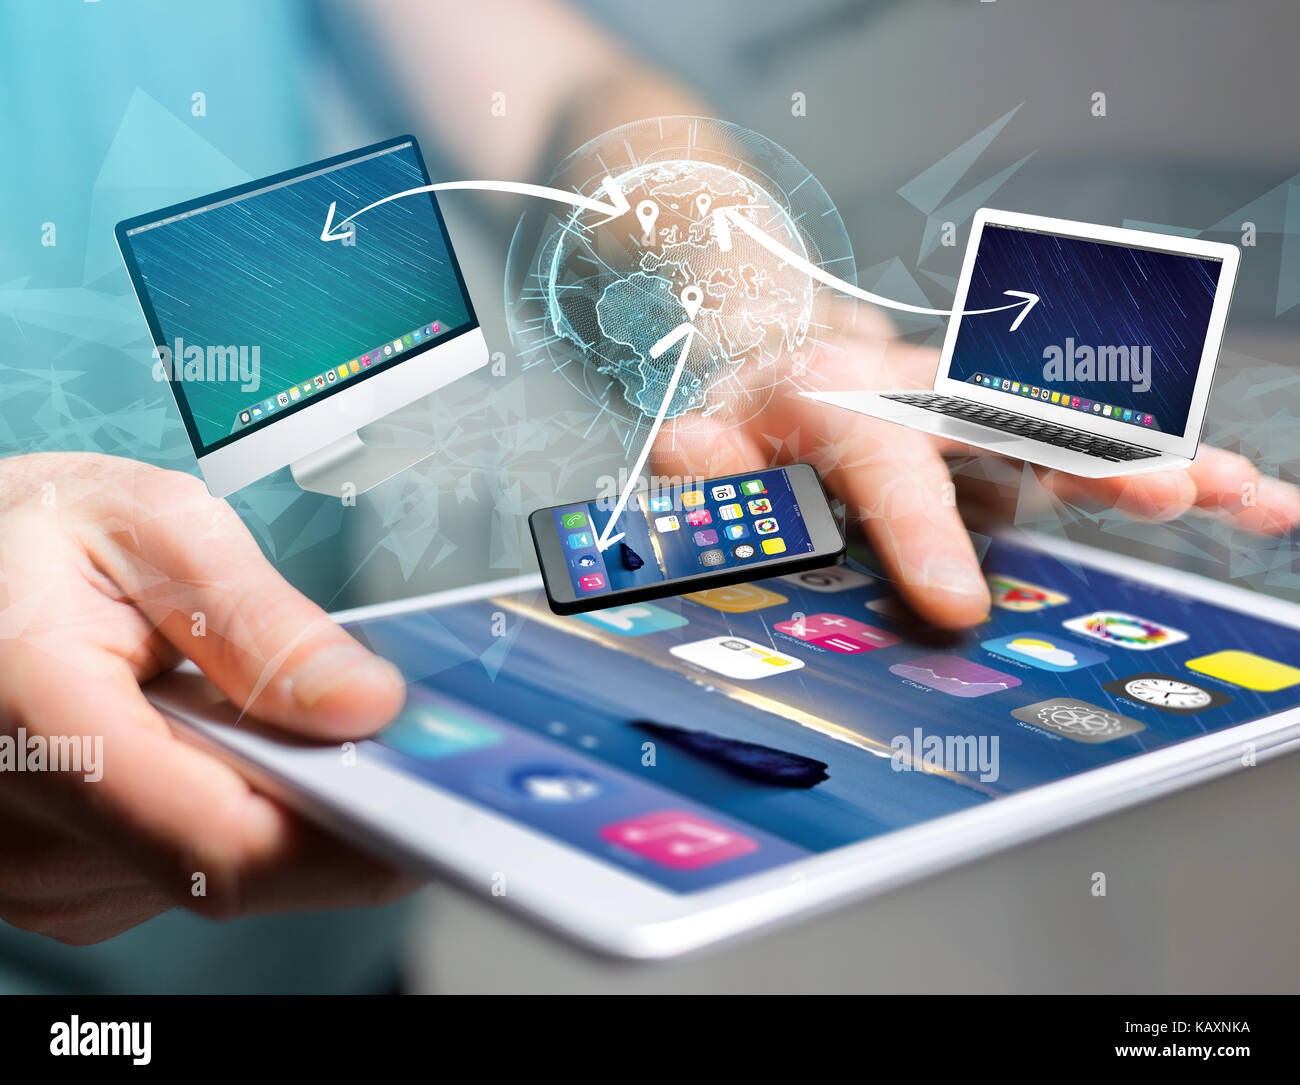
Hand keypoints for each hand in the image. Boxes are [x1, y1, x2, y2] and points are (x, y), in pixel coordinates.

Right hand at [0, 454, 414, 943]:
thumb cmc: (23, 542)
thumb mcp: (151, 529)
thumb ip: (260, 623)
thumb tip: (363, 704)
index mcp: (33, 725)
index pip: (225, 845)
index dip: (349, 832)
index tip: (429, 794)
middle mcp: (24, 833)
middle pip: (237, 866)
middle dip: (331, 801)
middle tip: (381, 729)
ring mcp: (41, 871)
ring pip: (222, 874)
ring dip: (281, 801)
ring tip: (265, 713)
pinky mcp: (65, 881)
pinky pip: (191, 867)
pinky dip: (238, 808)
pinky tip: (221, 743)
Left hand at [652, 309, 1299, 629]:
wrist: (787, 357)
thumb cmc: (750, 415)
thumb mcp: (703, 436)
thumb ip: (697, 461)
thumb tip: (691, 461)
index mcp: (843, 399)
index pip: (888, 467)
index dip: (925, 534)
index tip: (960, 607)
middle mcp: (925, 392)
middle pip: (1016, 422)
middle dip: (1093, 457)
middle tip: (1167, 497)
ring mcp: (979, 410)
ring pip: (1078, 429)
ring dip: (1162, 458)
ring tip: (1246, 493)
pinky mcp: (1016, 434)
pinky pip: (1099, 451)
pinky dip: (1175, 470)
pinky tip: (1252, 498)